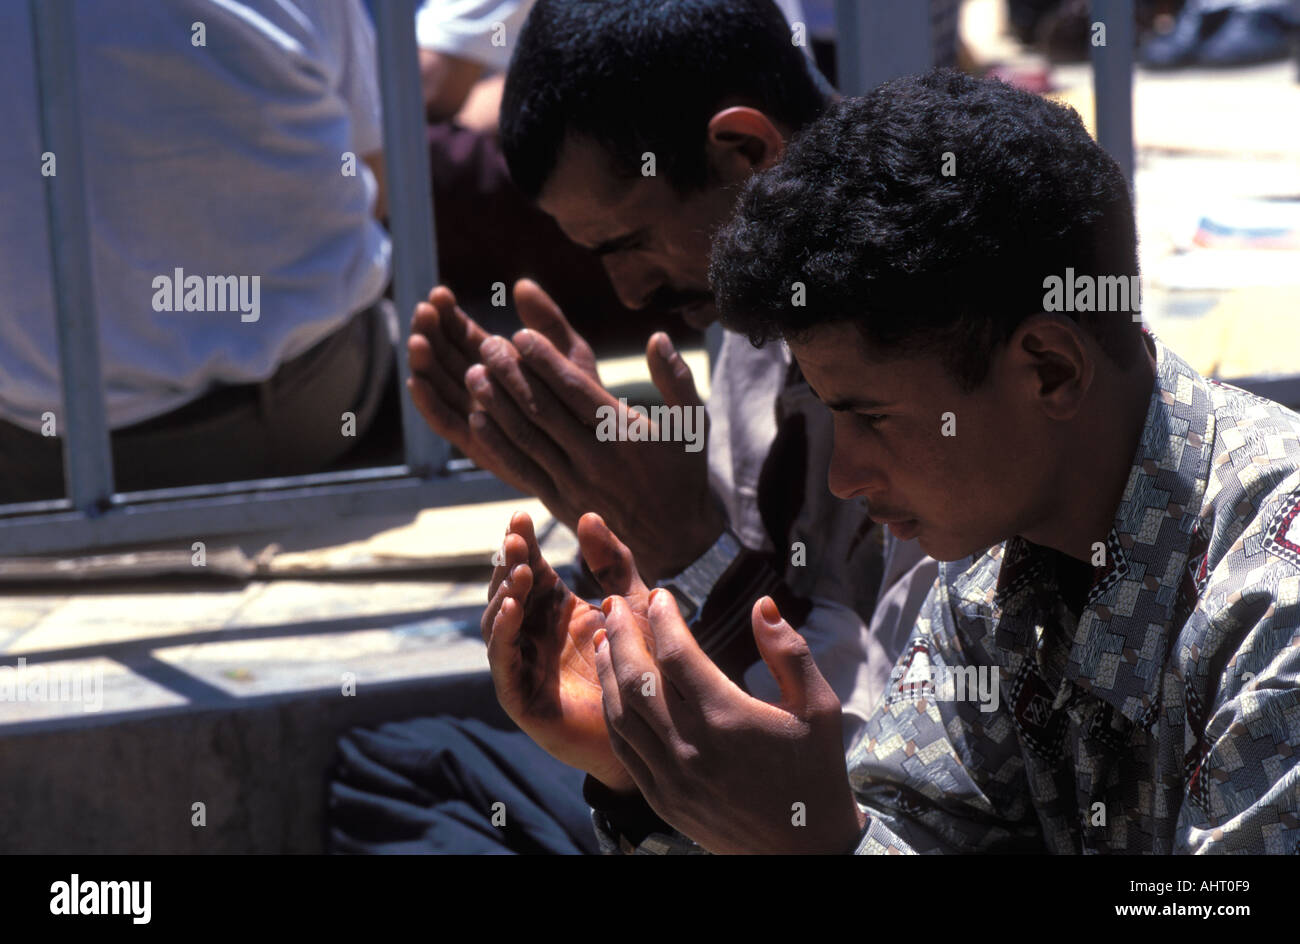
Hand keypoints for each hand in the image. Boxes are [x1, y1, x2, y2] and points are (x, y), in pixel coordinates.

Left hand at [467, 286, 723, 580]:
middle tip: (486, 343)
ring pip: (526, 436)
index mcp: (626, 433)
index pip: (576, 389)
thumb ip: (676, 379)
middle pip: (542, 408)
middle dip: (510, 373)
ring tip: (472, 373)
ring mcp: (574, 482)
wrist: (674, 539)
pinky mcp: (558, 501)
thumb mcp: (692, 425)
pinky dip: (496, 444)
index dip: (544, 360)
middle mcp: (596, 457)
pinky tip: (476, 420)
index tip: (520, 334)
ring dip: (495, 404)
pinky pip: (521, 468)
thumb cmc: (683, 475)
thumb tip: (658, 338)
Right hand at [481, 510, 651, 792]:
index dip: (521, 545)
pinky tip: (513, 608)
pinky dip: (503, 635)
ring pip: (498, 626)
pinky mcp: (523, 700)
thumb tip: (587, 514)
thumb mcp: (634, 604)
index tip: (520, 517)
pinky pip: (504, 665)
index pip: (528, 570)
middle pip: (507, 593)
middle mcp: (534, 636)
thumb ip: (614, 562)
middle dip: (508, 565)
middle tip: (515, 539)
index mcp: (555, 611)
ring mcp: (525, 668)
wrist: (658, 728)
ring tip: (519, 571)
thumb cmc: (644, 666)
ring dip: (503, 595)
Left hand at [593, 590, 865, 853]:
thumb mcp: (819, 707)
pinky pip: (624, 749)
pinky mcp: (662, 799)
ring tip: (605, 638)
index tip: (659, 595)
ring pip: (621, 714)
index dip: (663, 619)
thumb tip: (762, 604)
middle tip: (614, 603)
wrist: (805, 851)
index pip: (677, 655)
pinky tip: (613, 690)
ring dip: (608, 671)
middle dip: (622, 634)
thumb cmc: (815, 772)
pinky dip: (612, 714)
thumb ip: (789, 652)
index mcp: (728, 719)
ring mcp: (671, 776)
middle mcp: (691, 747)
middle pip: (637, 678)